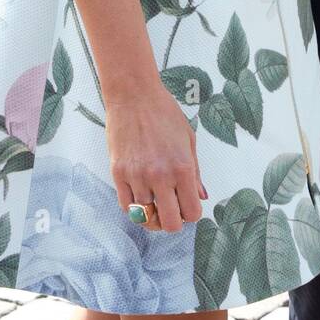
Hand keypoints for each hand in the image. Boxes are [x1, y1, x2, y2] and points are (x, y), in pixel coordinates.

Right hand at [105, 82, 207, 232]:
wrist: (134, 95)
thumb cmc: (164, 112)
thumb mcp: (188, 139)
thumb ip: (196, 172)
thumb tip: (201, 197)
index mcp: (182, 167)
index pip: (192, 212)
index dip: (191, 213)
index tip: (187, 206)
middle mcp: (160, 176)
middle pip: (169, 223)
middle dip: (173, 222)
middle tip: (172, 210)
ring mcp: (137, 176)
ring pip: (145, 218)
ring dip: (153, 216)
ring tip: (156, 205)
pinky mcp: (118, 174)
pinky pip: (126, 207)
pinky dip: (134, 209)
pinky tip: (141, 199)